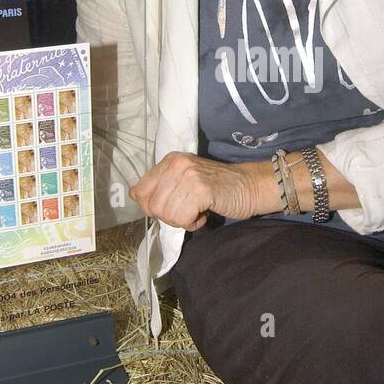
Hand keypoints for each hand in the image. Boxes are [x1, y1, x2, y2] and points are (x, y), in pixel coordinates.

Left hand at [128, 152, 261, 230]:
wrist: (249, 186)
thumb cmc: (217, 187)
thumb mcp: (183, 180)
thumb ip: (160, 186)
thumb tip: (133, 195)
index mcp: (169, 160)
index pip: (139, 192)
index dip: (153, 208)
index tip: (173, 207)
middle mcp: (176, 164)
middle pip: (152, 206)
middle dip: (170, 216)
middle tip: (189, 210)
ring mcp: (189, 175)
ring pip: (167, 214)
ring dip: (183, 220)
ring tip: (198, 210)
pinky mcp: (201, 189)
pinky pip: (183, 218)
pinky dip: (194, 223)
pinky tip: (204, 213)